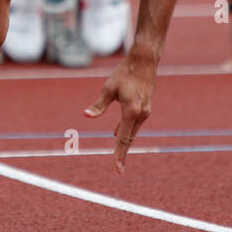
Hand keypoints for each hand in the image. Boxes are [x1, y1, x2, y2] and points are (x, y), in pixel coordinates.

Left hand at [83, 51, 154, 172]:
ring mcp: (145, 111)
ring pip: (132, 131)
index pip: (123, 139)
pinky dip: (126, 130)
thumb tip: (86, 115)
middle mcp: (141, 114)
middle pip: (129, 139)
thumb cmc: (124, 73)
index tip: (118, 169)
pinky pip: (134, 124)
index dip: (119, 155)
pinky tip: (116, 133)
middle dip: (122, 153)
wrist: (144, 62)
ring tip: (117, 155)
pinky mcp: (145, 107)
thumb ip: (99, 105)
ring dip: (123, 141)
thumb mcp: (108, 89)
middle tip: (117, 169)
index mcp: (131, 112)